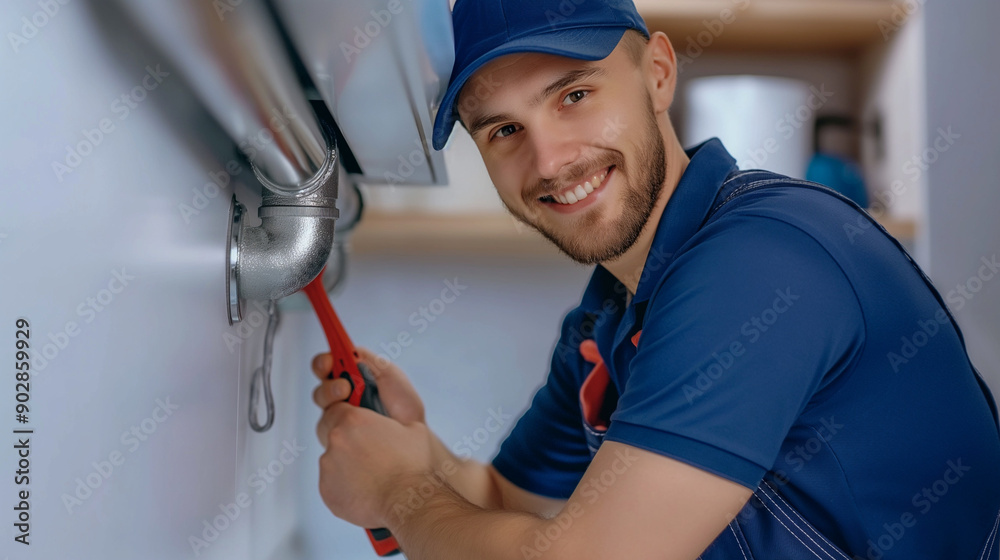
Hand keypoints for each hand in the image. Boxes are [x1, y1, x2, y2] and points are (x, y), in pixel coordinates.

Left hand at [311, 350, 431, 527]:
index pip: (338, 407)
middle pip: (332, 432)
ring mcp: (329, 466)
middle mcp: (336, 440)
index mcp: (353, 420)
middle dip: (347, 437)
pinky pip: (332, 482)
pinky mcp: (327, 490)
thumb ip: (389, 419)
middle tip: (368, 448)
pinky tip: (366, 487)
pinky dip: (345, 483)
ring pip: (333, 458)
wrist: (409, 501)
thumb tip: (386, 419)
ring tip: (371, 473)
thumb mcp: (410, 428)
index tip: (359, 422)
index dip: (349, 414)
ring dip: (347, 462)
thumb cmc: (413, 466)